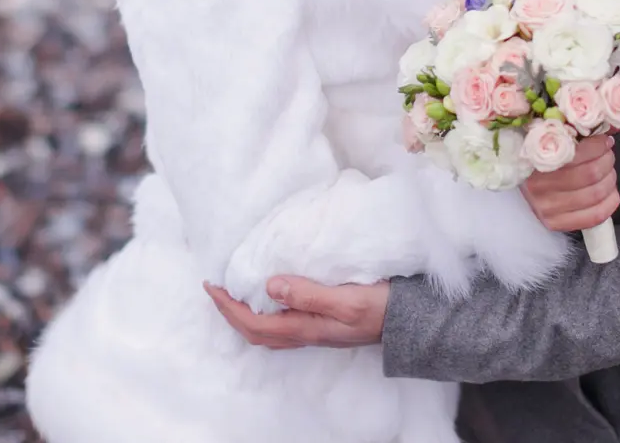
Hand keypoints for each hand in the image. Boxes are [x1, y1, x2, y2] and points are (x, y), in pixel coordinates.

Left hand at [203, 277, 388, 349]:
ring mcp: (313, 332)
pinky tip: (267, 299)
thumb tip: (270, 286)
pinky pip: (281, 325)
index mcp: (305, 327)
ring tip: (233, 294)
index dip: (228, 306)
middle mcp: (304, 334)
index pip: (254, 322)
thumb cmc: (380, 309)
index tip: (212, 286)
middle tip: (214, 289)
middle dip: (229, 312)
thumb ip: (308, 293)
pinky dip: (263, 314)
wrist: (408, 324)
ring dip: (244, 315)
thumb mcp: (346, 298)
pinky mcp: (321, 325)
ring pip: (266, 330)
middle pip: (254, 331)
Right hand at [521, 134, 618, 231]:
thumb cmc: (538, 162)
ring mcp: (546, 208)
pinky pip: (594, 216)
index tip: (604, 140)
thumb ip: (572, 136)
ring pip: (596, 193)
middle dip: (607, 161)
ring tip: (608, 172)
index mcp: (534, 159)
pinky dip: (610, 203)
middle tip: (607, 155)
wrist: (517, 190)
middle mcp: (538, 187)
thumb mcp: (548, 145)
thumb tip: (607, 129)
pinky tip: (610, 193)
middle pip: (591, 173)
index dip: (599, 146)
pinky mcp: (554, 224)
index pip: (578, 153)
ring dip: (610, 180)